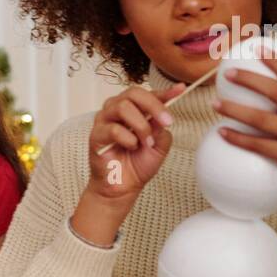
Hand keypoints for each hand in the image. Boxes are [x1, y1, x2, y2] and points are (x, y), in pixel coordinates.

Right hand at [87, 83, 185, 201]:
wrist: (124, 186)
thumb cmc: (138, 165)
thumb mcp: (159, 143)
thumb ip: (161, 126)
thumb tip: (161, 114)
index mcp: (133, 110)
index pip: (148, 94)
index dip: (165, 91)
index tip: (180, 90)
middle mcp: (116, 111)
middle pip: (133, 93)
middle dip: (154, 105)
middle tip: (167, 122)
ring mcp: (104, 121)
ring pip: (122, 107)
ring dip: (141, 125)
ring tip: (146, 142)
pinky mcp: (96, 135)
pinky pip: (113, 129)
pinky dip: (128, 139)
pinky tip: (131, 147)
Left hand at [213, 55, 276, 218]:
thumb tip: (271, 79)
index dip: (276, 61)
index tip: (257, 49)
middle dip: (250, 80)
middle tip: (228, 75)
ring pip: (263, 119)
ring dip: (235, 110)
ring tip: (216, 104)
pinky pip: (260, 145)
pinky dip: (239, 138)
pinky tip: (223, 132)